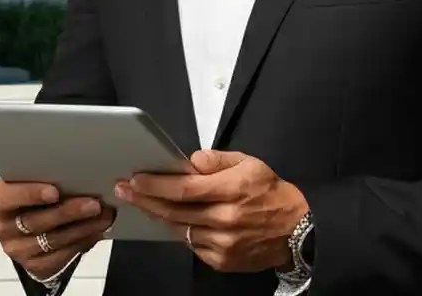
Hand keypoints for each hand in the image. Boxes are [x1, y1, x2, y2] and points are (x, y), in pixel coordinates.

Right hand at [0, 180, 116, 281]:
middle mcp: (2, 227)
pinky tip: (97, 231)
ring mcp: (17, 249)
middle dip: (67, 212)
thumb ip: (50, 177)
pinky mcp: (34, 266)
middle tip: (93, 203)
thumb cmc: (36, 195)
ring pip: (52, 240)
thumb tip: (82, 172)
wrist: (35, 225)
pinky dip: (82, 242)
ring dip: (82, 228)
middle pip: (34, 222)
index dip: (29, 194)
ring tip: (104, 216)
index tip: (55, 191)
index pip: (6, 197)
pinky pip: (61, 257)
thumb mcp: (36, 182)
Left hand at [114, 150, 307, 272]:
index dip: (155, 184)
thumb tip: (189, 160)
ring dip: (159, 216)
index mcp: (231, 191)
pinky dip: (182, 231)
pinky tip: (175, 221)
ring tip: (144, 203)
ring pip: (179, 229)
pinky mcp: (221, 260)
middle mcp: (225, 219)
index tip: (135, 179)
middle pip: (174, 211)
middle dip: (145, 199)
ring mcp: (222, 243)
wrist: (297, 232)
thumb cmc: (272, 194)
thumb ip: (217, 159)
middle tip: (124, 190)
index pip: (183, 188)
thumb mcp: (249, 163)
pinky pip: (192, 245)